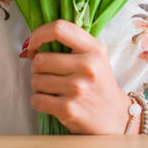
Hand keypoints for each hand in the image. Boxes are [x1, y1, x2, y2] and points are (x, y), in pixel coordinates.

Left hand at [24, 19, 131, 134]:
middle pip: (40, 59)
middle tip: (50, 75)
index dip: (38, 34)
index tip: (33, 45)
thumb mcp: (95, 58)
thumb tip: (30, 47)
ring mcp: (78, 88)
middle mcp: (87, 67)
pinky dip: (39, 102)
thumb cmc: (99, 85)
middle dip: (38, 69)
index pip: (59, 29)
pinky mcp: (69, 109)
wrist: (117, 118)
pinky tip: (53, 103)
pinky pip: (37, 100)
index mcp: (94, 49)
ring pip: (36, 80)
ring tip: (55, 90)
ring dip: (39, 87)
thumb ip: (70, 46)